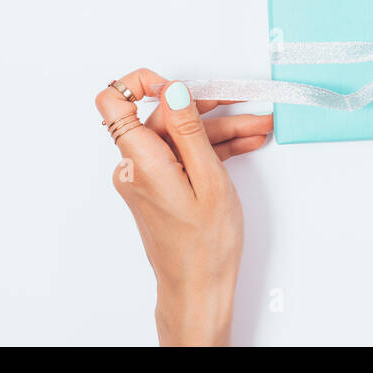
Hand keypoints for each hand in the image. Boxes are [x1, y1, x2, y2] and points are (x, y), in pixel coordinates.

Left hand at [95, 68, 272, 345]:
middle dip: (209, 110)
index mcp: (141, 160)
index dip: (144, 83)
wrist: (199, 289)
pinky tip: (243, 145)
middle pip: (165, 118)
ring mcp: (147, 177)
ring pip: (179, 137)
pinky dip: (211, 149)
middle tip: (248, 110)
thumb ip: (189, 130)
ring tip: (258, 130)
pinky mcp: (159, 186)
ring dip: (219, 130)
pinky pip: (182, 155)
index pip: (115, 101)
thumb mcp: (208, 179)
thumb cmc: (205, 245)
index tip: (181, 87)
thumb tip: (175, 89)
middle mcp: (136, 166)